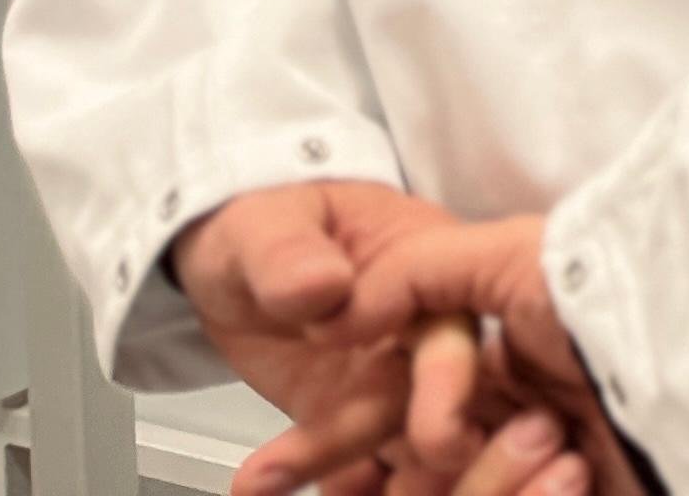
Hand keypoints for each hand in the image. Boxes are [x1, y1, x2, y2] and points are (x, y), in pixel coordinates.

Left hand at [176, 183, 466, 495]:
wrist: (233, 258)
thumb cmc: (263, 219)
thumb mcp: (263, 224)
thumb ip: (289, 255)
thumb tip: (324, 289)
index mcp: (430, 263)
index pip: (455, 327)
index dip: (448, 382)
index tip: (427, 431)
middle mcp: (425, 324)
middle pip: (440, 397)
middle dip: (420, 451)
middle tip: (375, 484)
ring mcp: (389, 373)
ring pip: (400, 438)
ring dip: (367, 476)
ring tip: (285, 481)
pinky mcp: (349, 412)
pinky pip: (351, 459)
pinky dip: (332, 483)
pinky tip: (272, 488)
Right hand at [295, 217, 648, 495]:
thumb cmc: (623, 289)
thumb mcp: (512, 255)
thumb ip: (417, 274)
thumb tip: (339, 310)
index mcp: (498, 371)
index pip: (387, 422)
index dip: (325, 444)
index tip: (261, 476)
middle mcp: (518, 424)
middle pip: (413, 478)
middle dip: (354, 472)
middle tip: (289, 484)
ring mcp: (548, 471)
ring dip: (485, 480)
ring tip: (545, 438)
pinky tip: (569, 470)